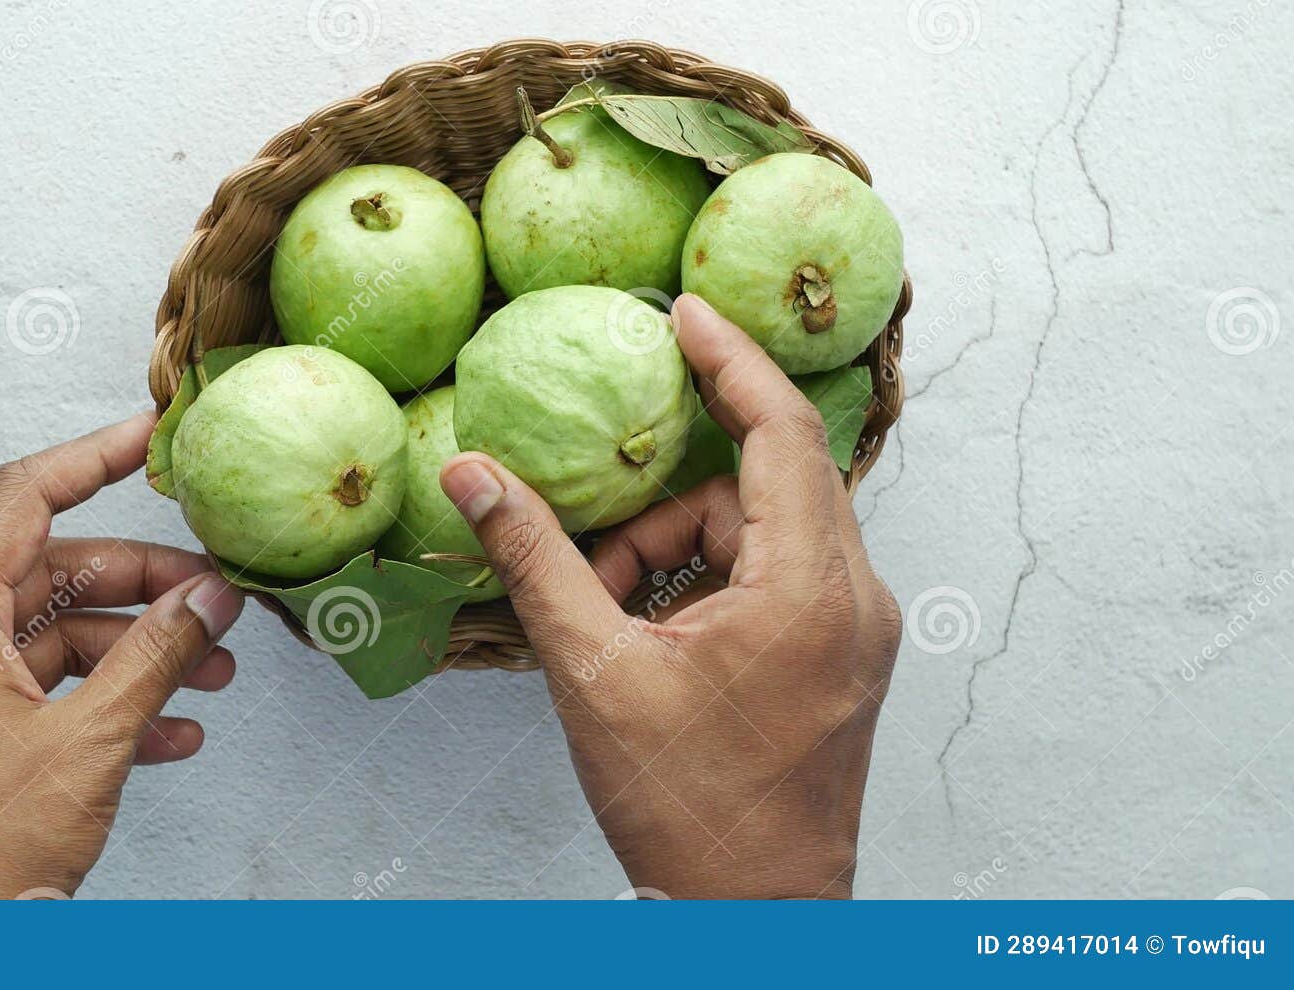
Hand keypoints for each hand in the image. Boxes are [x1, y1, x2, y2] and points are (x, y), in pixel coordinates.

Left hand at [0, 413, 243, 898]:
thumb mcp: (85, 748)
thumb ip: (155, 661)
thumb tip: (210, 601)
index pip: (19, 501)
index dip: (92, 457)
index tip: (150, 438)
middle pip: (50, 575)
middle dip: (144, 587)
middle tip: (217, 599)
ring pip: (53, 641)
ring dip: (137, 654)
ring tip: (214, 675)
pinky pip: (40, 696)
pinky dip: (105, 703)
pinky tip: (172, 735)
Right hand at [439, 294, 899, 898]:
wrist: (753, 916)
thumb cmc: (688, 809)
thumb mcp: (592, 672)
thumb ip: (535, 559)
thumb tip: (472, 475)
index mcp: (809, 590)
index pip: (780, 431)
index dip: (729, 359)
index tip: (682, 312)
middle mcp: (855, 598)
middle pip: (761, 484)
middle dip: (667, 501)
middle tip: (598, 553)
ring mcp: (857, 629)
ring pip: (763, 531)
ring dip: (680, 551)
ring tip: (618, 620)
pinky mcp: (844, 654)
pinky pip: (777, 574)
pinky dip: (710, 582)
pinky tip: (657, 637)